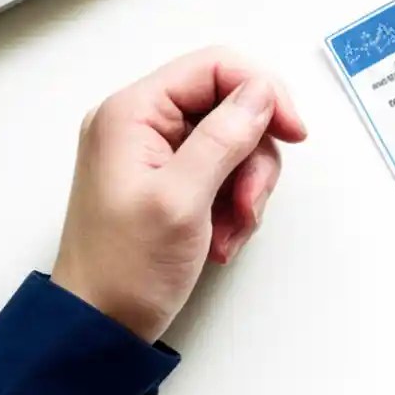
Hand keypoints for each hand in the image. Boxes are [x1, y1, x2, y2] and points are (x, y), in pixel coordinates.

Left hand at [51, 48, 307, 343]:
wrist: (101, 327)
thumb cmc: (124, 269)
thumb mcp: (181, 198)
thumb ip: (224, 137)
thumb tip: (261, 92)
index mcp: (132, 114)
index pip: (215, 68)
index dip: (263, 92)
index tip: (293, 130)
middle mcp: (142, 125)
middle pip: (232, 107)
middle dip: (254, 156)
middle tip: (249, 199)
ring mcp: (157, 153)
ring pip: (236, 143)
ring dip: (248, 188)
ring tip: (231, 227)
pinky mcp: (172, 180)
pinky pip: (226, 173)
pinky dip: (236, 205)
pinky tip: (221, 236)